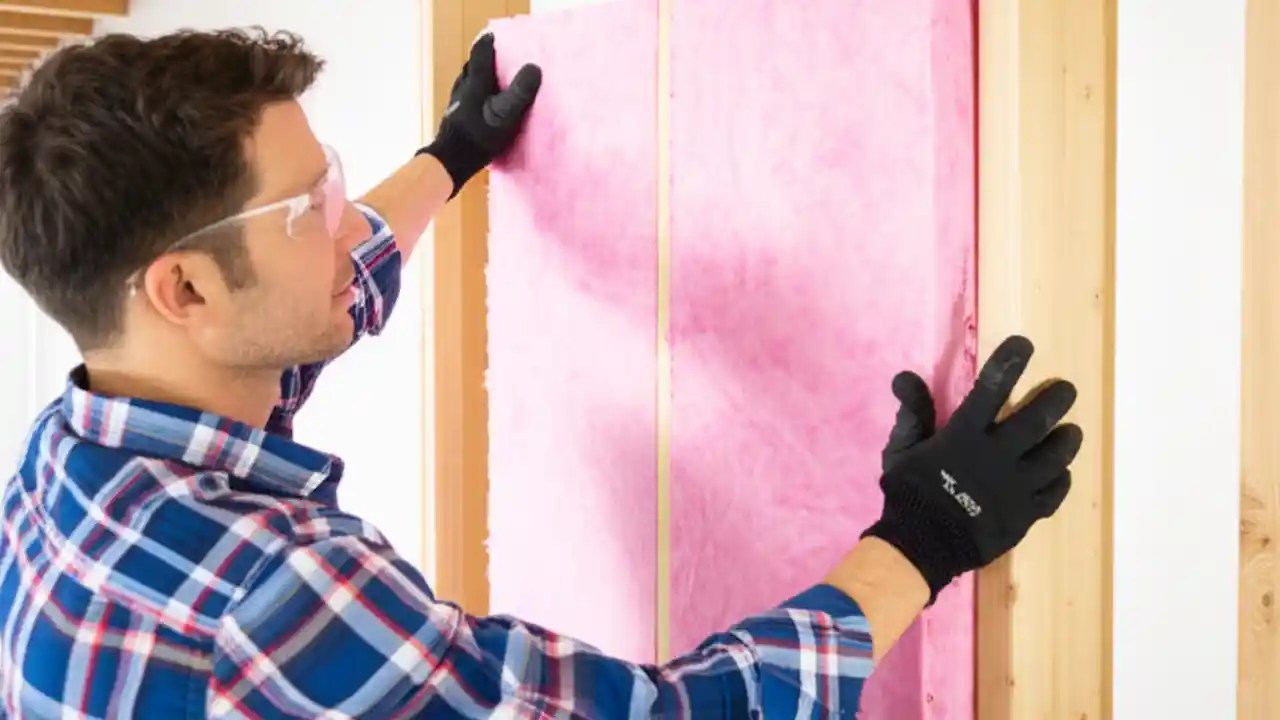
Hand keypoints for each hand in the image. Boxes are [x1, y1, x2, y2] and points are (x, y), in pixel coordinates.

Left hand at [419, 33, 541, 197]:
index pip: (481, 52)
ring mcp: (456, 102)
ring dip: (478, 76)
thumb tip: (534, 67)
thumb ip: (521, 92)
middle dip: (484, 59)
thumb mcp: (506, 114)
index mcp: (476, 81)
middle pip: (472, 64)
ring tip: (491, 79)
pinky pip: (464, 97)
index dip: (490, 43)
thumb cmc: (480, 136)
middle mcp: (463, 86)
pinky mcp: (453, 117)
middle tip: (498, 57)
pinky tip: (480, 105)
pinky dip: (473, 93)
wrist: (451, 161)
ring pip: (466, 80)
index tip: (499, 38)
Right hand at [862, 335, 1083, 603]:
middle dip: (1056, 399)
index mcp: (965, 436)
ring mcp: (1016, 486)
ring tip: (1071, 431)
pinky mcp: (1026, 514)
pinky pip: (1055, 493)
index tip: (1025, 344)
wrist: (921, 546)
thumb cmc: (908, 493)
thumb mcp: (901, 449)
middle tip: (1066, 389)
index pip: (992, 388)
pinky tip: (1062, 474)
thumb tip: (904, 376)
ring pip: (1055, 456)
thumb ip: (912, 413)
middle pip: (1037, 419)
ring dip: (1066, 439)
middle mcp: (997, 455)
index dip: (1010, 362)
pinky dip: (1062, 480)